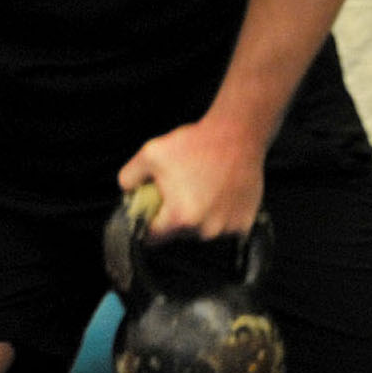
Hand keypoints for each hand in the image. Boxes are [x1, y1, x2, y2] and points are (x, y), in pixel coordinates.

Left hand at [118, 119, 265, 239]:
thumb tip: (127, 192)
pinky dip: (219, 215)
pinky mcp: (244, 223)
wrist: (238, 134)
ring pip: (201, 232)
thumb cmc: (195, 144)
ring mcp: (227, 228)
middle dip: (174, 218)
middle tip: (179, 193)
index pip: (152, 238)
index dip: (147, 224)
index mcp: (180, 218)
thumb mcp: (149, 154)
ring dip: (198, 218)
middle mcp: (205, 230)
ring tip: (201, 190)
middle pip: (178, 235)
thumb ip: (129, 177)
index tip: (151, 212)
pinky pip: (224, 227)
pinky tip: (218, 194)